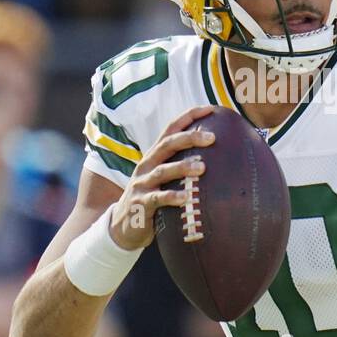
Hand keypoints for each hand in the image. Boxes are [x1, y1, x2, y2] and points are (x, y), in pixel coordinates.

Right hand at [108, 106, 217, 250]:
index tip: (210, 108)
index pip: (170, 130)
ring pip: (163, 170)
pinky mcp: (141, 204)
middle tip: (212, 138)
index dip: (188, 117)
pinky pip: (158, 199)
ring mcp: (142, 184)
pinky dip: (172, 196)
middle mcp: (146, 165)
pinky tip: (186, 197)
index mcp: (153, 156)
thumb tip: (214, 159)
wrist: (122, 227)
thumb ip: (180, 168)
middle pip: (167, 145)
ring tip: (202, 168)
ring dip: (183, 167)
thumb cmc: (151, 200)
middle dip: (189, 138)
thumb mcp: (163, 180)